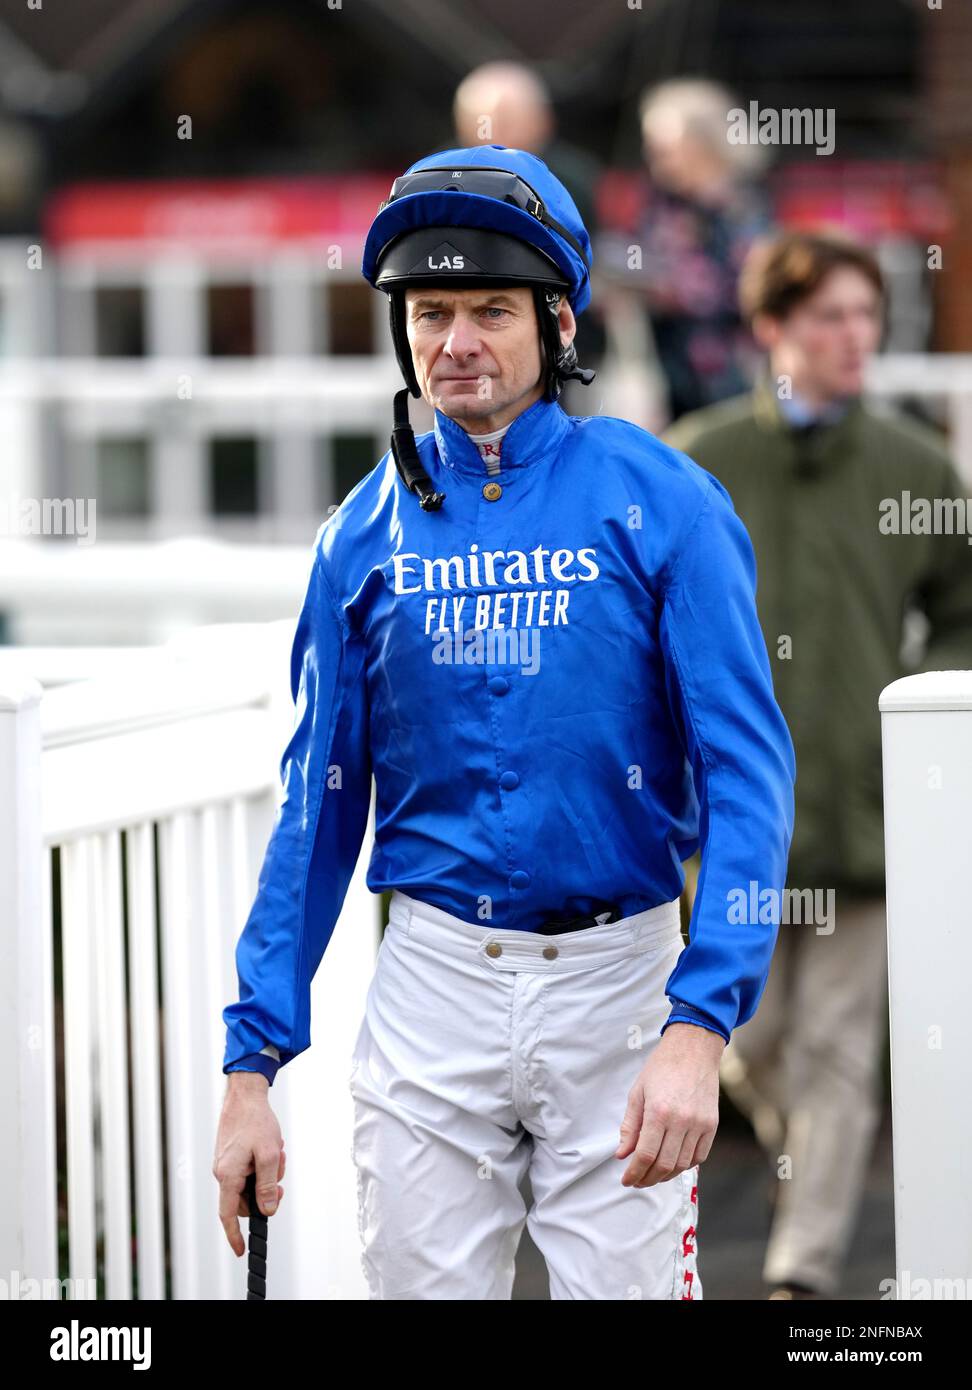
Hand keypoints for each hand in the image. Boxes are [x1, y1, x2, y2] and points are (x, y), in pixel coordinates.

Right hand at [213, 1072, 285, 1255]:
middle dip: (266, 1192)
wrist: (245, 1095)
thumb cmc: (256, 1122)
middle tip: (280, 1173)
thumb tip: (268, 1211)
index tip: (242, 1251)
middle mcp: (222, 1172)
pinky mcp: (230, 1156)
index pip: (228, 1215)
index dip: (234, 1236)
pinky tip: (271, 1147)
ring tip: (277, 1153)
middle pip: (245, 1200)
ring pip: (249, 1184)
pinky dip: (262, 1165)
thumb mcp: (270, 1155)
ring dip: (267, 1175)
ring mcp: (225, 1164)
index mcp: (228, 1175)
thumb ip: (268, 1186)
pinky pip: (248, 1171)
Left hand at [615, 1023, 722, 1187]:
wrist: (693, 1050)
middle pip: (664, 1164)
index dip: (634, 1173)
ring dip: (666, 1174)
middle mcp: (681, 1121)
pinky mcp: (712, 1125)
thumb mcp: (638, 1092)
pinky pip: (699, 1156)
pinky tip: (673, 1163)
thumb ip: (629, 1126)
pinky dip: (685, 1165)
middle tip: (638, 1181)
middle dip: (648, 1178)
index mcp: (658, 1112)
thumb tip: (622, 1155)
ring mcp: (699, 1124)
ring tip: (653, 1174)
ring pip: (682, 1164)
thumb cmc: (662, 1068)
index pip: (645, 1155)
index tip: (627, 1180)